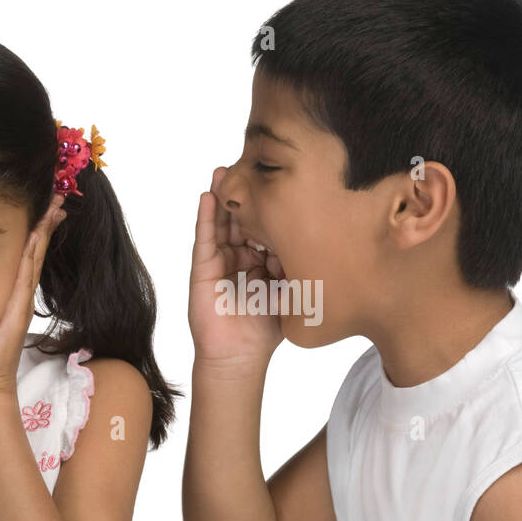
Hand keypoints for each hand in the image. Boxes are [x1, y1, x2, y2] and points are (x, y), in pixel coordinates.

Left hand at [0, 192, 65, 409]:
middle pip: (35, 252)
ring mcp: (21, 301)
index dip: (33, 234)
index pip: (23, 258)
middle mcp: (19, 296)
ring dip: (44, 230)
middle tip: (57, 198)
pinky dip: (35, 249)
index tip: (41, 210)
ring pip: (34, 257)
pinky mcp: (19, 308)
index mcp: (8, 299)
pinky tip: (37, 228)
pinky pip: (27, 271)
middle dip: (45, 224)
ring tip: (54, 204)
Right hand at [188, 166, 284, 366]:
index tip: (282, 178)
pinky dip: (206, 218)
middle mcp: (240, 256)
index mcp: (261, 260)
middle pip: (241, 217)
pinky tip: (207, 197)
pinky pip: (204, 240)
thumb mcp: (290, 292)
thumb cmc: (265, 329)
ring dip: (222, 196)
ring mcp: (220, 261)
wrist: (240, 357)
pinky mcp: (203, 270)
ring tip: (224, 169)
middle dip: (245, 193)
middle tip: (250, 163)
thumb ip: (298, 267)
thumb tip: (318, 237)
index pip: (266, 225)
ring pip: (221, 223)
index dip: (272, 205)